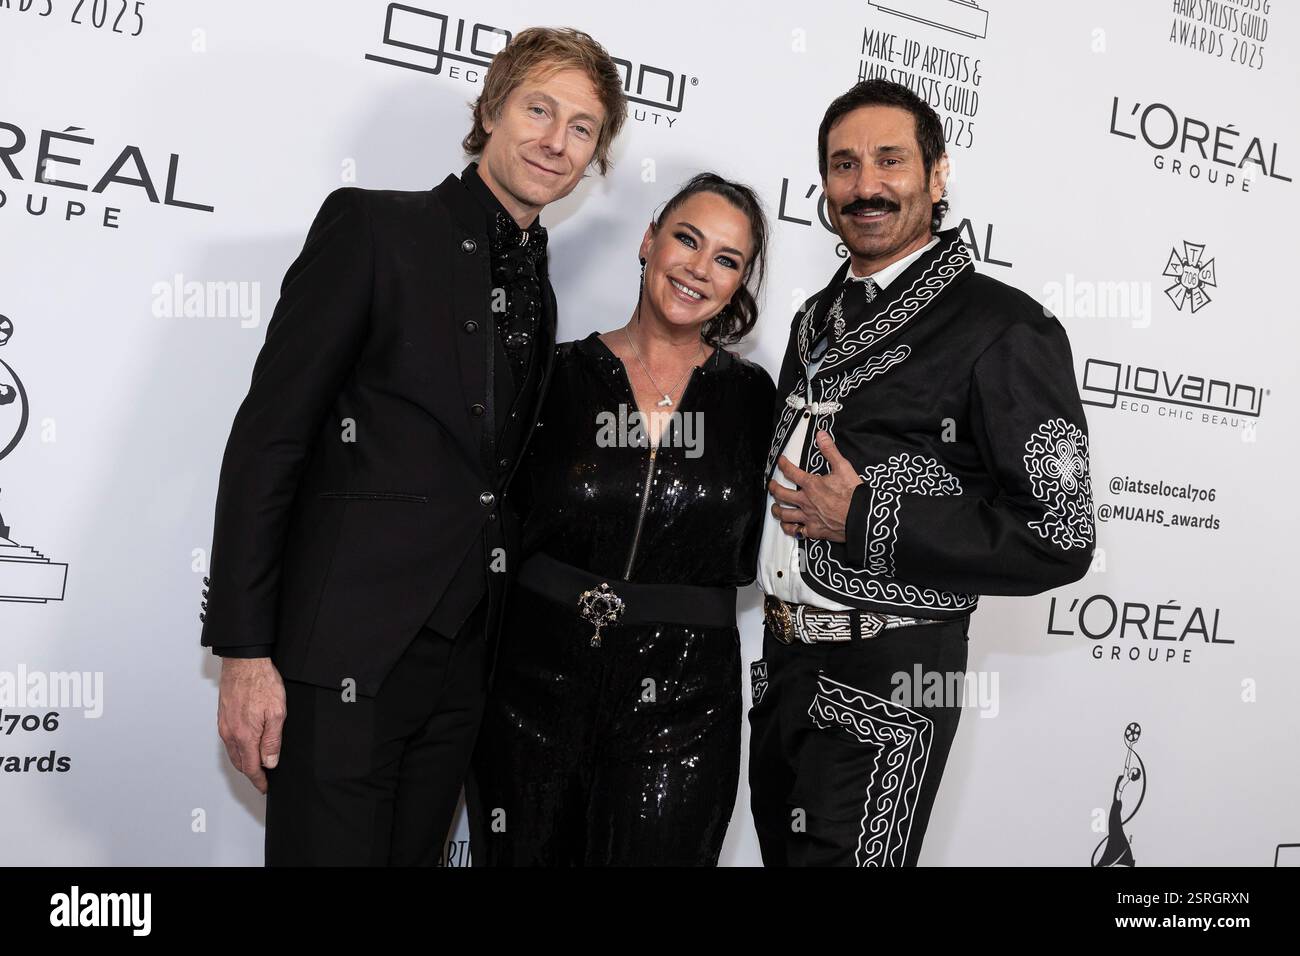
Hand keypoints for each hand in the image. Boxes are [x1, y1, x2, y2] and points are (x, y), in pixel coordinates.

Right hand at [217, 657, 285, 794]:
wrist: (244, 662)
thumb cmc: (262, 682)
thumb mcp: (277, 713)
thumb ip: (272, 740)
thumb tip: (269, 762)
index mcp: (245, 736)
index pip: (251, 767)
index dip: (259, 780)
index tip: (265, 787)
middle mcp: (231, 733)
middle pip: (239, 763)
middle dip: (251, 773)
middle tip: (262, 779)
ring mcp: (225, 725)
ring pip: (233, 752)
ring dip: (244, 761)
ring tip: (256, 765)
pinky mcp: (223, 717)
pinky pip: (229, 740)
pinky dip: (238, 749)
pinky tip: (246, 745)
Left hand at [768, 430, 863, 542]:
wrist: (862, 517)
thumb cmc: (853, 493)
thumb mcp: (843, 467)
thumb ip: (830, 451)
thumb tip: (821, 434)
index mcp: (811, 485)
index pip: (791, 472)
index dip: (783, 464)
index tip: (781, 461)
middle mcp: (805, 501)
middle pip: (781, 494)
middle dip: (773, 488)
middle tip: (771, 485)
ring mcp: (808, 517)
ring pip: (784, 514)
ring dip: (777, 509)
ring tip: (775, 507)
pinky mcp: (813, 531)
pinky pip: (796, 531)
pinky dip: (789, 528)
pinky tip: (787, 526)